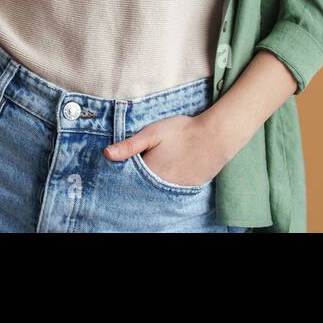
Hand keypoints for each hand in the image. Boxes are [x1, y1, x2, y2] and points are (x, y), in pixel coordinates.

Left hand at [103, 113, 229, 187]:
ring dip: (152, 185)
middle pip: (142, 188)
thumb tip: (106, 154)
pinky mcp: (188, 189)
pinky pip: (171, 192)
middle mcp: (161, 186)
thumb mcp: (152, 133)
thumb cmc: (182, 131)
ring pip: (157, 191)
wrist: (216, 136)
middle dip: (137, 181)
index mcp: (149, 172)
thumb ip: (129, 145)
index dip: (123, 175)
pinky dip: (166, 185)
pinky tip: (168, 174)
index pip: (128, 180)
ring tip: (156, 170)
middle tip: (140, 168)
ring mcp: (176, 190)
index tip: (122, 168)